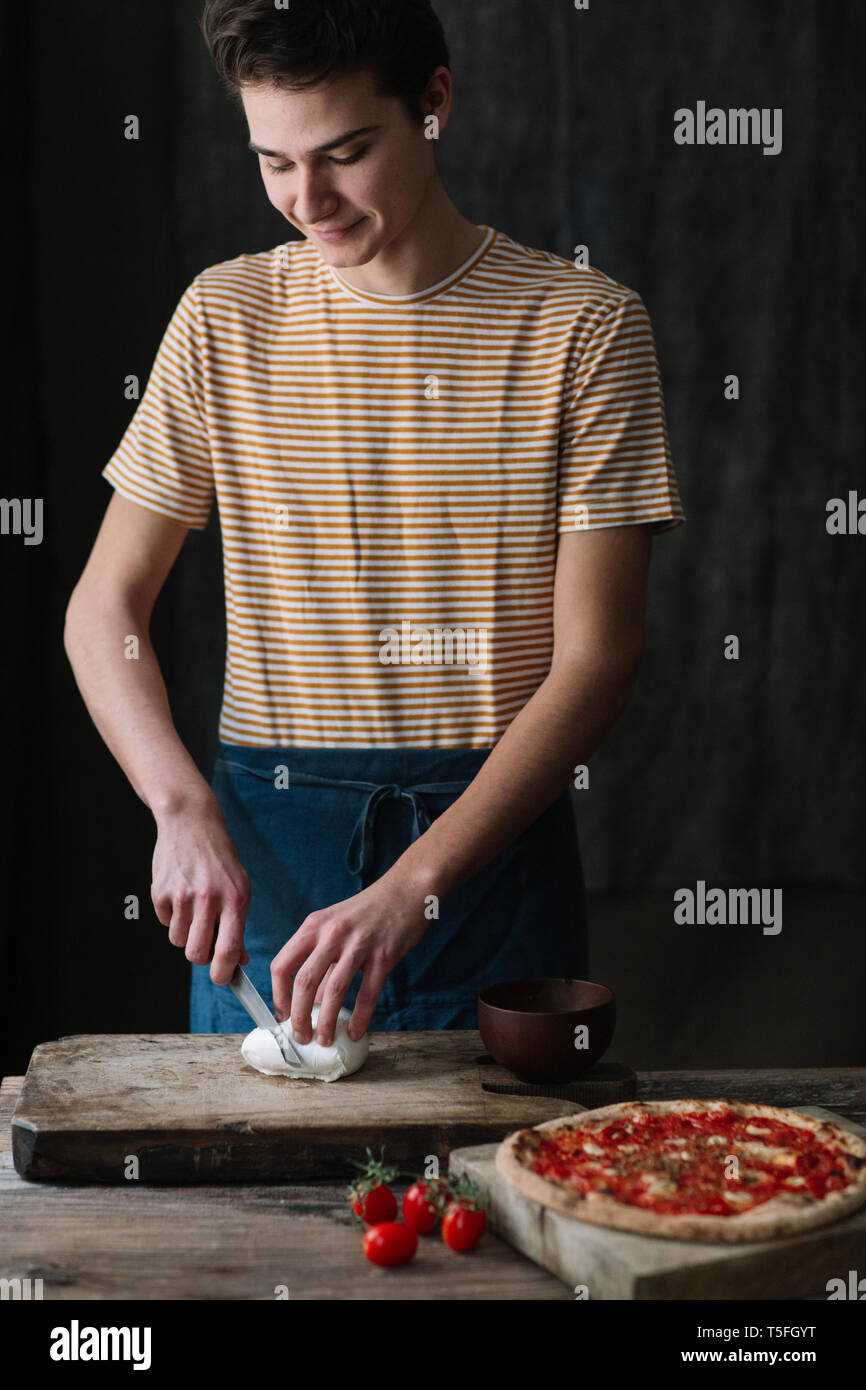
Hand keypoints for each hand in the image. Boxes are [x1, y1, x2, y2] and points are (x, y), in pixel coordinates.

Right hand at [151, 794, 250, 983]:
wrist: (191, 822)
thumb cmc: (220, 860)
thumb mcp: (239, 887)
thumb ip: (238, 924)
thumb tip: (238, 961)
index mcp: (235, 899)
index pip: (227, 951)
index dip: (223, 973)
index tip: (223, 978)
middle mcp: (208, 898)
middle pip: (197, 954)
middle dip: (200, 957)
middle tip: (205, 946)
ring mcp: (182, 895)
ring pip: (179, 941)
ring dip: (185, 933)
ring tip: (194, 909)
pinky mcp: (160, 892)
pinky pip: (165, 923)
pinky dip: (172, 916)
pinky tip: (181, 894)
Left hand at [271, 869, 431, 1046]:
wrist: (406, 890)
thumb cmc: (369, 911)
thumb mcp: (336, 927)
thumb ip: (323, 961)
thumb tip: (311, 1001)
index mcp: (314, 925)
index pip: (282, 965)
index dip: (278, 996)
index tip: (283, 1016)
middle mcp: (332, 933)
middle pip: (304, 982)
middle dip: (299, 1016)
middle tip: (301, 1037)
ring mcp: (358, 944)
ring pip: (334, 991)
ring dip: (326, 1022)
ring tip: (325, 1040)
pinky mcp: (384, 955)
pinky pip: (367, 994)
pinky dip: (360, 1018)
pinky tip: (355, 1032)